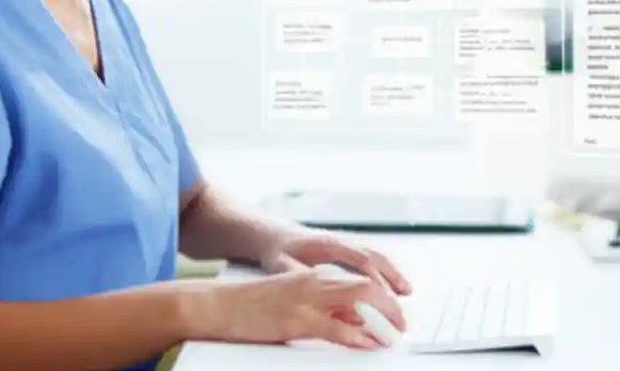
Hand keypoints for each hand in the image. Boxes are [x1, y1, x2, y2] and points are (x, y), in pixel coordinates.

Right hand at [191, 270, 394, 348]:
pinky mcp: (296, 320)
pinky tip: (368, 344)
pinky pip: (335, 328)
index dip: (383, 294)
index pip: (359, 279)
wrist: (217, 305)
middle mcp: (314, 282)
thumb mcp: (295, 303)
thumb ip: (326, 310)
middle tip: (402, 323)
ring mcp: (306, 300)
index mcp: (314, 276)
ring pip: (357, 302)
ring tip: (394, 334)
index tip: (396, 310)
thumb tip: (357, 323)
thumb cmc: (252, 306)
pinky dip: (357, 337)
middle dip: (390, 305)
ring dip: (381, 318)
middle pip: (366, 287)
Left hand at [260, 232, 411, 329]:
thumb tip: (315, 289)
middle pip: (374, 255)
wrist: (270, 233)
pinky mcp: (343, 248)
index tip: (388, 296)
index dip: (377, 278)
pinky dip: (383, 269)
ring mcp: (343, 243)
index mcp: (327, 245)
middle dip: (392, 275)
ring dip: (392, 271)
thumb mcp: (281, 265)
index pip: (360, 259)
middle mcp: (340, 241)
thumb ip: (299, 276)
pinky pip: (369, 257)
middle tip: (406, 295)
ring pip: (375, 255)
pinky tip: (390, 283)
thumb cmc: (276, 249)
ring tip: (406, 291)